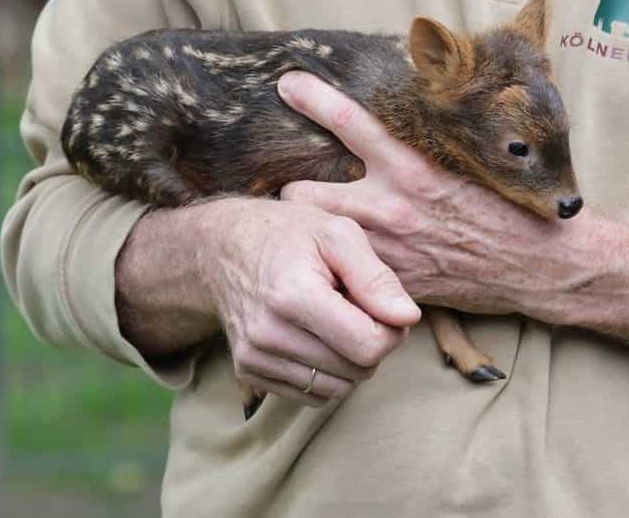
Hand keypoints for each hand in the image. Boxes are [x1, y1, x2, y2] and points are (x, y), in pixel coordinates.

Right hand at [196, 196, 420, 410]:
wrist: (222, 249)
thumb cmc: (288, 234)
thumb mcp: (337, 233)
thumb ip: (376, 277)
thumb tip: (407, 318)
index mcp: (293, 295)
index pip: (369, 346)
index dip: (391, 329)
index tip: (382, 305)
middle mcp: (268, 334)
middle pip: (357, 371)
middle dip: (371, 342)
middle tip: (355, 307)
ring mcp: (254, 357)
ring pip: (338, 390)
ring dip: (349, 361)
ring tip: (333, 319)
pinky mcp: (249, 373)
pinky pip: (311, 396)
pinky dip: (324, 373)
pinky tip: (313, 336)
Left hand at [274, 70, 561, 316]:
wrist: (539, 264)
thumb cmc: (509, 205)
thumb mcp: (467, 160)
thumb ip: (424, 145)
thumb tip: (398, 117)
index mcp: (412, 167)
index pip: (350, 121)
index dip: (313, 98)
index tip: (288, 84)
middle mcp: (392, 207)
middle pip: (305, 193)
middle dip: (293, 193)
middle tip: (292, 191)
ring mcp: (388, 249)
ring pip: (318, 236)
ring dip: (310, 231)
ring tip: (308, 230)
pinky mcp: (393, 284)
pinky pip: (347, 272)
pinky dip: (339, 267)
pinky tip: (337, 267)